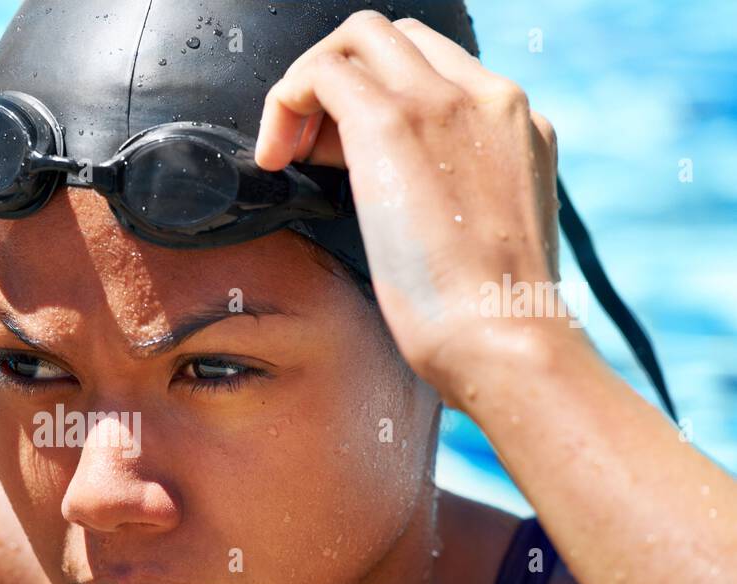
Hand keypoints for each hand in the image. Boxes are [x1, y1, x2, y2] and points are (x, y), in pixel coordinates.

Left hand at [254, 10, 568, 404]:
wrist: (505, 337)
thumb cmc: (490, 318)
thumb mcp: (487, 238)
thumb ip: (459, 200)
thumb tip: (408, 207)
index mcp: (515, 123)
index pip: (435, 67)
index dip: (378, 97)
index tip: (345, 157)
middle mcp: (487, 96)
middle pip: (394, 39)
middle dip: (341, 82)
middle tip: (310, 153)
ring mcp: (442, 102)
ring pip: (357, 38)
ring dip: (309, 84)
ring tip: (288, 152)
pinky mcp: (392, 124)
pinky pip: (320, 72)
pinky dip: (284, 101)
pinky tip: (275, 158)